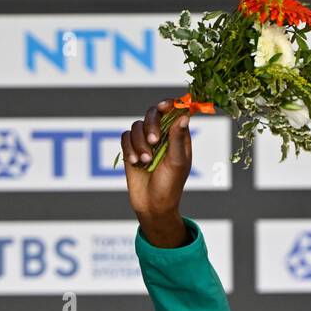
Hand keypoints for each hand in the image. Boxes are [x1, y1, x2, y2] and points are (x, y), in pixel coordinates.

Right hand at [122, 100, 191, 245]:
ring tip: (145, 162)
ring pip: (137, 126)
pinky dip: (129, 149)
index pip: (175, 112)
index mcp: (178, 137)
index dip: (171, 104)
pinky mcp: (131, 149)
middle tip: (153, 141)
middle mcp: (162, 136)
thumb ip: (178, 139)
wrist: (152, 206)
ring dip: (139, 143)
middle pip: (153, 113)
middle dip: (151, 125)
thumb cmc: (170, 186)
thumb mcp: (177, 163)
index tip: (165, 105)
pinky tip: (134, 163)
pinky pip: (125, 137)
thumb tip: (184, 116)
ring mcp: (145, 142)